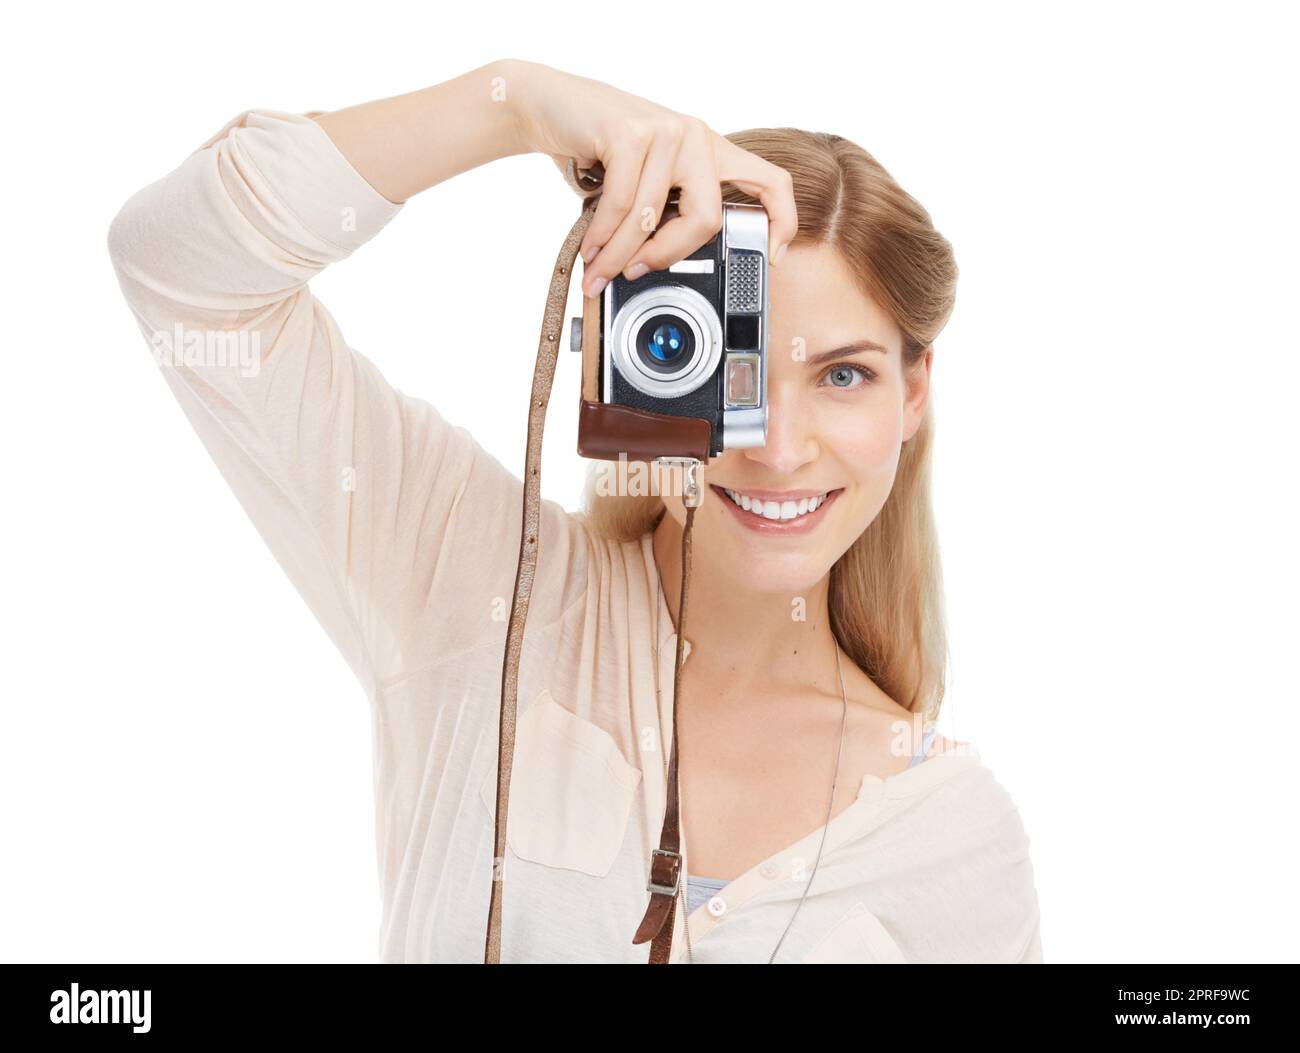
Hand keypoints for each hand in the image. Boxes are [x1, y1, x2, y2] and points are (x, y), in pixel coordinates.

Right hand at [502, 59, 797, 297]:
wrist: (548, 102)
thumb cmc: (598, 149)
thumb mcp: (646, 180)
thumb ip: (665, 211)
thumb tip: (659, 267)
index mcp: (710, 150)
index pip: (770, 182)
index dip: (781, 221)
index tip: (773, 256)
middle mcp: (696, 137)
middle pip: (706, 218)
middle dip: (669, 256)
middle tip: (638, 273)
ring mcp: (666, 131)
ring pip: (652, 218)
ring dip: (618, 254)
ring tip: (597, 272)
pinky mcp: (631, 133)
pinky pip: (621, 205)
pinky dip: (601, 236)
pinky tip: (590, 249)